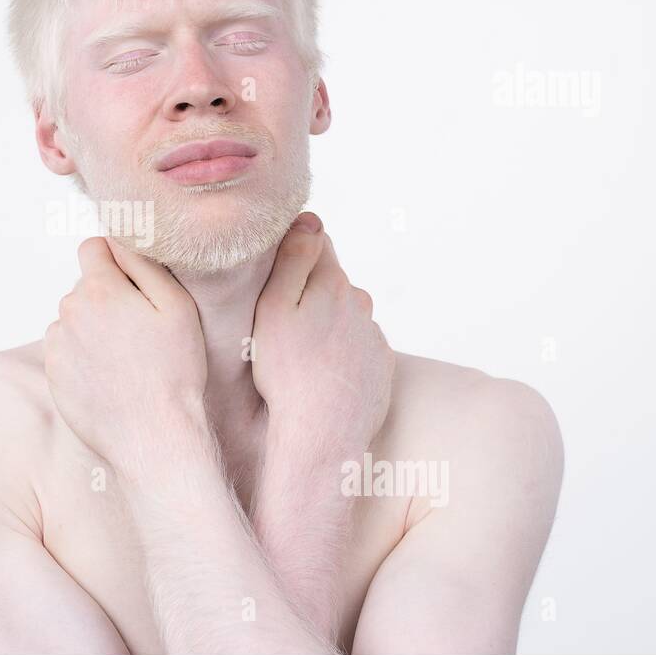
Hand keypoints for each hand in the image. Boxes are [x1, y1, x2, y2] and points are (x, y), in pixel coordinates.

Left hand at [44, 236, 211, 478]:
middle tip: (140, 329)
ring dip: (94, 328)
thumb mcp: (176, 306)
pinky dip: (84, 356)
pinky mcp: (53, 375)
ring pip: (75, 319)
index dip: (115, 259)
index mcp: (99, 289)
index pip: (93, 247)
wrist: (153, 435)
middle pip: (85, 286)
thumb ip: (144, 264)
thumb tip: (121, 238)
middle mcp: (68, 312)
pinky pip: (66, 350)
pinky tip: (111, 376)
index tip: (134, 282)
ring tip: (127, 358)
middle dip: (108, 297)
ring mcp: (57, 346)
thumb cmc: (173, 371)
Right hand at [249, 213, 393, 456]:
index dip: (295, 253)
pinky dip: (341, 354)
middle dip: (310, 293)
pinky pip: (357, 348)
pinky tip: (321, 375)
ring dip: (326, 326)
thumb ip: (293, 260)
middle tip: (281, 325)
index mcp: (334, 284)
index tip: (277, 273)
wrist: (323, 434)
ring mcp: (374, 337)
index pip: (318, 243)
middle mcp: (362, 304)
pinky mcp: (381, 367)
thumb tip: (310, 219)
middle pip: (332, 283)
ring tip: (300, 356)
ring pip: (345, 317)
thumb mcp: (274, 309)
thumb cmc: (288, 374)